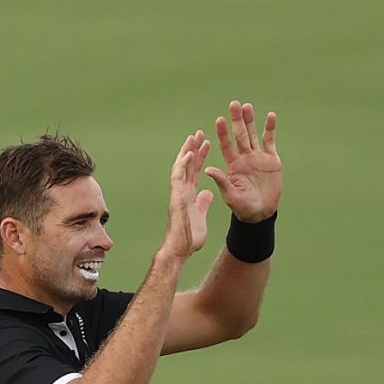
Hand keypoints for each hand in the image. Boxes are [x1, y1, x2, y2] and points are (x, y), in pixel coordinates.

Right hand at [163, 132, 215, 260]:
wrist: (180, 249)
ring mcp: (177, 193)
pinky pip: (178, 178)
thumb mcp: (201, 216)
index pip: (194, 171)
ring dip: (187, 151)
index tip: (206, 143)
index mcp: (188, 194)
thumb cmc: (189, 238)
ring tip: (194, 136)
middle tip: (199, 133)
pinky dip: (183, 164)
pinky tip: (189, 153)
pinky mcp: (176, 198)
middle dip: (193, 148)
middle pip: (187, 165)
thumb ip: (203, 203)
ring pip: (181, 166)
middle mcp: (182, 191)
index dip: (200, 157)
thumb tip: (208, 193)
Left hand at [205, 101, 281, 222]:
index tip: (220, 120)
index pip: (226, 145)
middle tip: (234, 104)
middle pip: (239, 135)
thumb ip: (221, 182)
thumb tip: (207, 170)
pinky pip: (270, 141)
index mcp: (233, 165)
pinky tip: (271, 116)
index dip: (223, 133)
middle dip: (237, 120)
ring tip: (247, 106)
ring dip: (250, 120)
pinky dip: (270, 128)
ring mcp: (258, 157)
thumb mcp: (231, 196)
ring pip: (253, 135)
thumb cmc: (244, 208)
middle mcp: (244, 158)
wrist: (262, 213)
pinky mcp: (271, 160)